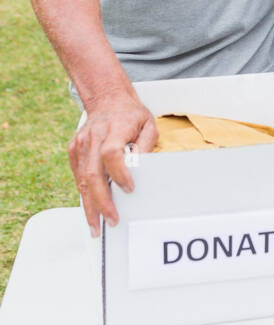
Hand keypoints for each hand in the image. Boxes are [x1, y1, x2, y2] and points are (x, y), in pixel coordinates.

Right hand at [68, 91, 158, 235]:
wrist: (107, 99)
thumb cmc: (130, 114)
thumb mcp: (148, 124)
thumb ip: (147, 145)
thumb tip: (141, 168)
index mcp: (114, 128)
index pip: (112, 154)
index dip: (119, 173)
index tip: (129, 189)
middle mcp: (93, 137)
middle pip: (93, 173)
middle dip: (102, 201)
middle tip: (111, 219)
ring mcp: (81, 144)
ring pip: (82, 179)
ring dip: (89, 204)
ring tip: (96, 225)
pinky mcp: (74, 149)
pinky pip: (78, 175)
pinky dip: (84, 193)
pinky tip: (90, 209)